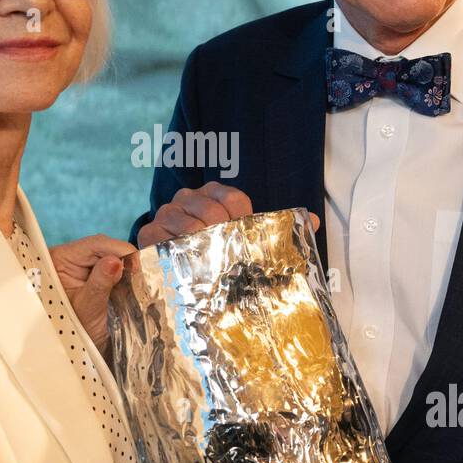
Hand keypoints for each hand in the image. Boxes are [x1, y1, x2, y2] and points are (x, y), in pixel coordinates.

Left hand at [49, 234, 137, 358]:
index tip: (138, 264)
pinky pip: (111, 269)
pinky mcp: (92, 276)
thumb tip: (116, 260)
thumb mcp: (88, 308)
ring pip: (110, 257)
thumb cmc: (76, 333)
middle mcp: (68, 259)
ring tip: (138, 281)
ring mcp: (81, 267)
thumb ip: (100, 283)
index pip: (94, 244)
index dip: (119, 250)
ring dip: (125, 268)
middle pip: (104, 248)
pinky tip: (132, 285)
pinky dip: (123, 276)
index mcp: (59, 260)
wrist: (79, 355)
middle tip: (141, 274)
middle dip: (123, 259)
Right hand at [136, 182, 319, 246]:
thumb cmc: (216, 253)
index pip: (235, 199)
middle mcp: (189, 198)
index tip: (246, 240)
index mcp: (214, 194)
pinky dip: (174, 249)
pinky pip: (162, 237)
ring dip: (202, 245)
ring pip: (188, 224)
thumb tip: (313, 221)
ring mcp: (167, 214)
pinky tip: (184, 261)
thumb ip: (277, 229)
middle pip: (211, 210)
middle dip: (224, 234)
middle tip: (230, 257)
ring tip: (211, 264)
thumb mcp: (245, 240)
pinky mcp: (149, 233)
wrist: (175, 268)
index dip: (244, 221)